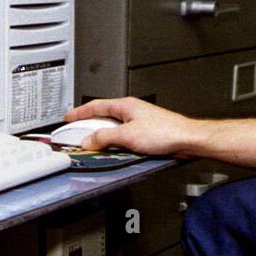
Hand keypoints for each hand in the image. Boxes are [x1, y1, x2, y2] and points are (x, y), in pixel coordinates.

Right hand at [62, 97, 205, 155]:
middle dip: (89, 125)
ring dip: (102, 136)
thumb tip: (89, 140)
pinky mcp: (145, 133)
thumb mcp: (127, 135)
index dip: (80, 112)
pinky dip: (114, 142)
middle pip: (104, 116)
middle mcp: (132, 111)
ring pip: (113, 128)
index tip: (69, 117)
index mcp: (125, 106)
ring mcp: (139, 122)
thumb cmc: (165, 132)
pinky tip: (113, 150)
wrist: (186, 140)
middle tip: (77, 133)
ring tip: (93, 145)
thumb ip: (105, 137)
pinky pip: (123, 136)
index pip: (96, 106)